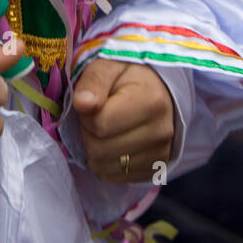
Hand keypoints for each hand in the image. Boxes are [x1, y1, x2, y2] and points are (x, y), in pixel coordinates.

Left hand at [72, 59, 174, 183]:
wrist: (157, 89)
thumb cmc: (128, 74)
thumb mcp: (109, 64)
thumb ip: (93, 81)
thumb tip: (81, 104)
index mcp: (151, 102)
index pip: (100, 124)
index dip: (86, 115)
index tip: (91, 103)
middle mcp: (160, 133)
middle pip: (99, 150)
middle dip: (88, 133)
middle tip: (95, 117)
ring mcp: (160, 155)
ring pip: (103, 168)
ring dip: (94, 150)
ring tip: (104, 130)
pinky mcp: (154, 170)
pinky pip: (113, 178)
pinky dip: (105, 163)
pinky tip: (112, 143)